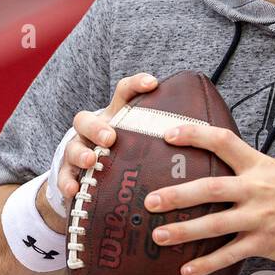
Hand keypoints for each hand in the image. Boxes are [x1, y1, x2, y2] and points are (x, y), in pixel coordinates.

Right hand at [34, 73, 158, 233]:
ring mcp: (78, 151)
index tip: (153, 83)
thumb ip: (167, 138)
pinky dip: (68, 182)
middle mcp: (94, 131)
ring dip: (81, 152)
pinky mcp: (68, 174)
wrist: (95, 182)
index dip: (137, 84)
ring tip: (92, 161)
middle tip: (111, 137)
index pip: (124, 93)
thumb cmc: (130, 157)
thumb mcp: (146, 145)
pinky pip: (63, 176)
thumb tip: (211, 136)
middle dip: (98, 126)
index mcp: (116, 118)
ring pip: (73, 146)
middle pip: (87, 118)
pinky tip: (74, 191)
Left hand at [144, 123, 274, 274]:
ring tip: (159, 236)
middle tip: (150, 201)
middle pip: (210, 189)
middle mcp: (258, 189)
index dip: (194, 135)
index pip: (223, 142)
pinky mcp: (264, 243)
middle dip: (177, 195)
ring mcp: (260, 217)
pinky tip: (186, 270)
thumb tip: (215, 159)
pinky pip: (229, 255)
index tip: (168, 135)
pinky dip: (206, 264)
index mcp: (259, 165)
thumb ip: (248, 167)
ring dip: (184, 231)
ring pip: (215, 224)